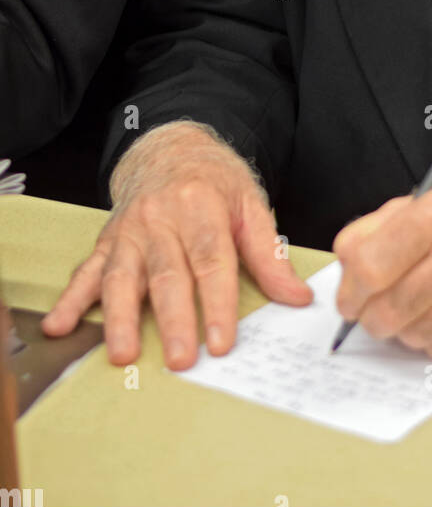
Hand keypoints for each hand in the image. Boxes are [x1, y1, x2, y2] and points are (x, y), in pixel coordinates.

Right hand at [41, 123, 311, 368]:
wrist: (169, 148)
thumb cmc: (214, 181)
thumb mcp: (249, 204)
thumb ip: (270, 254)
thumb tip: (297, 298)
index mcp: (202, 205)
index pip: (212, 259)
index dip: (217, 303)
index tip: (221, 342)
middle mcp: (161, 217)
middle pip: (168, 273)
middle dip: (173, 319)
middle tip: (180, 359)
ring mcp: (130, 230)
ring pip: (123, 276)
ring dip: (120, 318)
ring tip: (122, 354)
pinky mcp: (108, 240)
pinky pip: (87, 271)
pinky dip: (71, 299)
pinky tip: (59, 325)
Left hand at [332, 171, 431, 360]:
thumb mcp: (425, 201)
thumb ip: (375, 229)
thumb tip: (344, 271)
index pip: (370, 266)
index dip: (350, 290)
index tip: (350, 297)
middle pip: (387, 310)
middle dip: (372, 317)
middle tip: (377, 309)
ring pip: (412, 337)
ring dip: (406, 328)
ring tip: (422, 303)